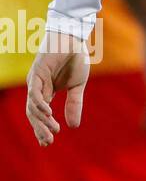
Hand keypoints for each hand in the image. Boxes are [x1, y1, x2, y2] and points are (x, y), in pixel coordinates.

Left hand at [25, 30, 90, 146]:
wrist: (73, 38)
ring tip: (52, 131)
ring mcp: (35, 82)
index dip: (42, 129)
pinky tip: (49, 113)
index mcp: (46, 92)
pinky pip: (35, 93)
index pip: (40, 115)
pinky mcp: (36, 74)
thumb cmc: (75, 58)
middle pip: (33, 114)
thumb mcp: (78, 85)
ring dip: (41, 121)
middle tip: (48, 143)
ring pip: (32, 107)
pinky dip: (40, 104)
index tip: (49, 142)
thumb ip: (75, 104)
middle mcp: (37, 89)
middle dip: (40, 129)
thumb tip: (73, 126)